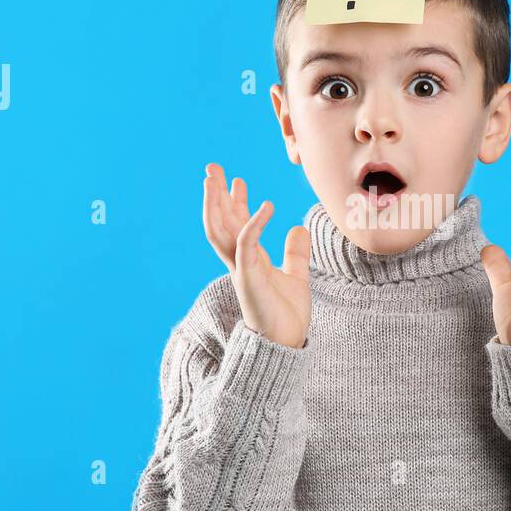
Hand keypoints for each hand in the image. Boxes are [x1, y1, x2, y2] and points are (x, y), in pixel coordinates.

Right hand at [202, 163, 310, 348]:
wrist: (286, 342)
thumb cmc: (287, 315)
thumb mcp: (296, 276)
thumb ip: (295, 253)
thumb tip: (299, 227)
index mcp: (249, 260)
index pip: (236, 225)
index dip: (234, 202)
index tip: (236, 180)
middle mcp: (240, 262)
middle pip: (220, 222)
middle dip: (215, 195)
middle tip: (212, 168)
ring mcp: (241, 269)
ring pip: (220, 230)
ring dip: (216, 203)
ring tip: (215, 178)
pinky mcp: (247, 278)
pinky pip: (247, 244)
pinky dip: (254, 223)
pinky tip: (266, 205)